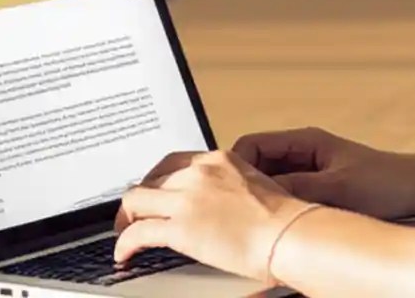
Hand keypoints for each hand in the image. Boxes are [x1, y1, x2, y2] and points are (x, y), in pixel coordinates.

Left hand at [114, 150, 310, 281]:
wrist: (289, 235)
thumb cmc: (284, 220)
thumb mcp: (254, 188)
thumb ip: (230, 189)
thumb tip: (218, 208)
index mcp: (221, 160)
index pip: (174, 163)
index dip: (158, 180)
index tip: (155, 194)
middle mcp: (200, 172)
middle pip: (152, 179)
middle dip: (141, 198)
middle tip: (136, 214)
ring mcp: (188, 198)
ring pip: (136, 200)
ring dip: (127, 217)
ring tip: (125, 232)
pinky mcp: (181, 227)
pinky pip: (138, 232)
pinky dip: (125, 244)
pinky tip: (125, 253)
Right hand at [232, 127, 414, 219]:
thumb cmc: (384, 182)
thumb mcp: (336, 187)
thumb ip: (297, 188)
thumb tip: (258, 195)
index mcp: (304, 140)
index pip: (252, 144)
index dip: (235, 165)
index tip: (230, 190)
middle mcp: (302, 152)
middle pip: (255, 165)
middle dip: (245, 186)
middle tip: (239, 210)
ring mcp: (308, 171)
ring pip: (269, 183)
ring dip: (263, 199)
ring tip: (259, 220)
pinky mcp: (316, 189)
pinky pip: (285, 196)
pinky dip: (278, 208)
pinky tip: (280, 225)